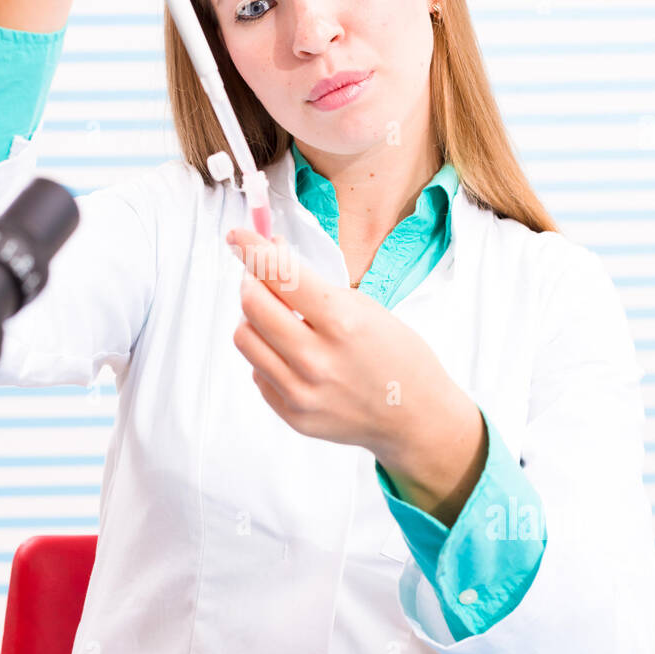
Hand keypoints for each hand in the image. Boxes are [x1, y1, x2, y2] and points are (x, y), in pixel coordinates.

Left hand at [226, 227, 460, 473]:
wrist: (415, 418)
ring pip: (244, 338)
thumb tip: (270, 256)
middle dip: (250, 279)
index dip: (252, 248)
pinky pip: (257, 371)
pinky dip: (267, 353)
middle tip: (258, 275)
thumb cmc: (398, 357)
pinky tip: (290, 352)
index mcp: (342, 323)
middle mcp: (317, 359)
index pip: (279, 274)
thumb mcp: (366, 308)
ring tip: (275, 316)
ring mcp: (301, 391)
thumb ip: (314, 286)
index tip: (239, 235)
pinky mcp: (292, 414)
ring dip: (252, 318)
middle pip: (252, 304)